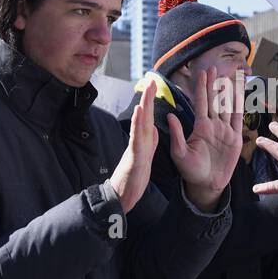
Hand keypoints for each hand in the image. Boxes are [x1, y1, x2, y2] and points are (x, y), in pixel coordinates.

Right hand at [110, 79, 158, 212]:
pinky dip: (136, 125)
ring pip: (139, 125)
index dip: (152, 103)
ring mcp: (135, 149)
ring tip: (146, 92)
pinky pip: (136, 139)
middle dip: (148, 99)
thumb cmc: (133, 179)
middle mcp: (138, 142)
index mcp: (143, 142)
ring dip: (143, 107)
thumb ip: (149, 142)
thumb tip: (153, 127)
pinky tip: (138, 113)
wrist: (122, 197)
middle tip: (152, 81)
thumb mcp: (145, 157)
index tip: (155, 87)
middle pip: (144, 117)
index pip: (148, 119)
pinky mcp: (133, 158)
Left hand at [169, 68, 242, 210]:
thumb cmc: (190, 170)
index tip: (202, 73)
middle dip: (214, 84)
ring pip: (227, 106)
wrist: (207, 184)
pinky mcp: (235, 138)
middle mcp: (212, 125)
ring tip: (231, 75)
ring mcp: (225, 130)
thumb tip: (169, 115)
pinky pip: (238, 118)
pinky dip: (241, 105)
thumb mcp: (179, 153)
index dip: (201, 88)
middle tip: (214, 67)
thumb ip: (177, 134)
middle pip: (214, 100)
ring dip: (229, 91)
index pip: (201, 103)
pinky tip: (242, 93)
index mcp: (199, 127)